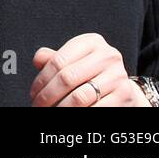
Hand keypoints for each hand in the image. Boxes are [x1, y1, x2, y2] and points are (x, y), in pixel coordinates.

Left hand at [31, 33, 148, 106]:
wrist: (123, 90)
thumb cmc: (91, 74)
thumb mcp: (75, 60)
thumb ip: (55, 58)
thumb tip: (38, 59)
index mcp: (92, 42)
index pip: (58, 61)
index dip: (41, 80)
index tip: (34, 93)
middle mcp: (107, 55)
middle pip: (67, 78)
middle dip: (48, 96)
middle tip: (39, 105)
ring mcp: (118, 75)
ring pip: (79, 97)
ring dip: (60, 108)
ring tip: (50, 111)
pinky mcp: (124, 95)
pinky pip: (94, 109)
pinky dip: (77, 114)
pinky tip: (69, 115)